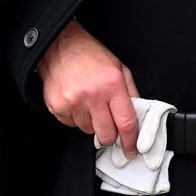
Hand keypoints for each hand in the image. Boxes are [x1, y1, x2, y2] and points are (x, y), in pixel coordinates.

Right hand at [36, 20, 140, 157]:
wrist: (60, 45)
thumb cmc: (91, 55)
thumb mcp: (119, 68)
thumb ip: (131, 92)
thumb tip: (139, 115)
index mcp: (112, 85)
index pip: (126, 123)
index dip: (131, 141)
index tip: (132, 149)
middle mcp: (92, 96)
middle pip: (106, 135)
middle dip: (111, 135)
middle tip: (111, 125)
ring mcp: (72, 103)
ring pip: (88, 131)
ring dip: (92, 123)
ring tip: (90, 103)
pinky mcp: (57, 107)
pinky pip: (71, 125)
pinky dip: (77, 118)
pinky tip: (78, 101)